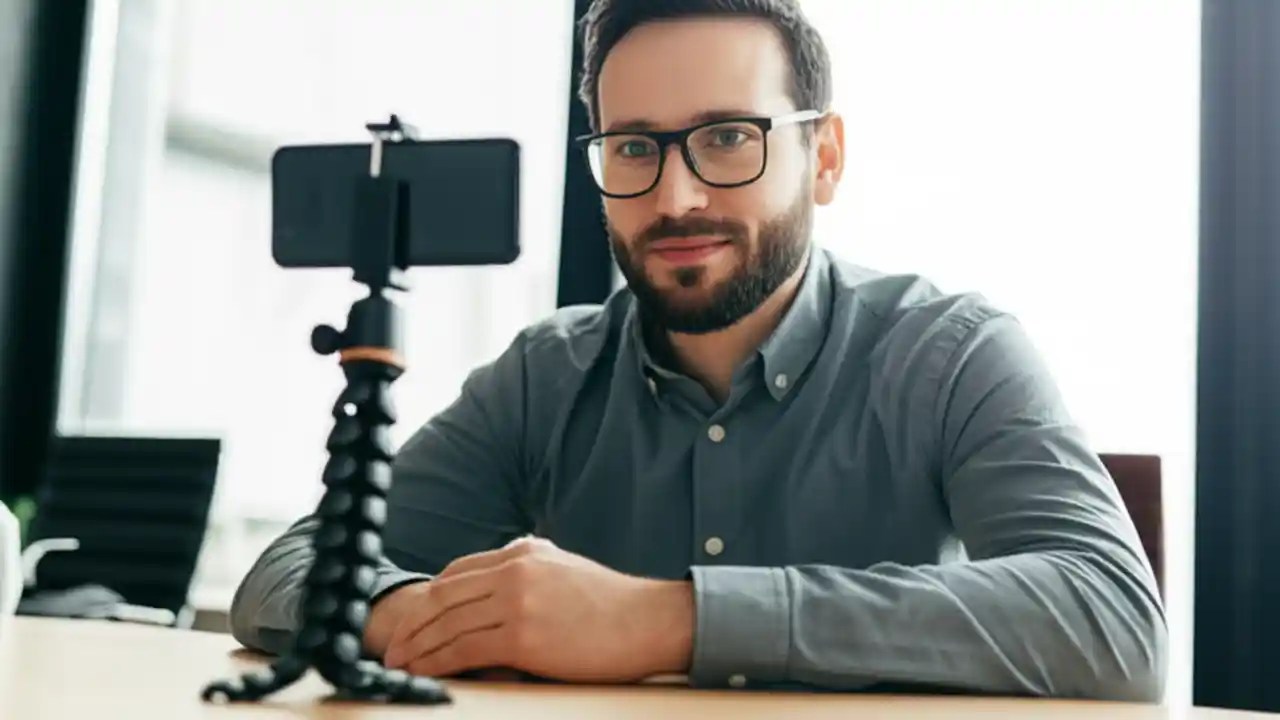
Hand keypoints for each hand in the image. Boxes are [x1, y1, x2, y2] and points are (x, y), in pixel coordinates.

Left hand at [380, 537, 693, 681]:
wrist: (648, 621)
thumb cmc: (611, 604)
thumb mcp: (564, 568)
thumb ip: (529, 568)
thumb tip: (497, 582)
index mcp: (523, 551)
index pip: (458, 571)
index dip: (427, 600)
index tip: (412, 620)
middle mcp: (515, 570)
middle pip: (443, 597)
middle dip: (411, 625)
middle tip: (391, 647)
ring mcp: (518, 602)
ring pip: (448, 625)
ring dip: (417, 648)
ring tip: (398, 665)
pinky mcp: (523, 636)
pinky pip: (464, 650)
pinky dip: (437, 663)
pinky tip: (424, 673)